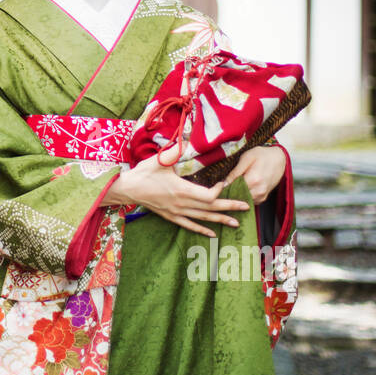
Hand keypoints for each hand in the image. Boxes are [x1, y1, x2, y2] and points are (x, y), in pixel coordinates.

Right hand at [104, 135, 249, 238]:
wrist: (128, 189)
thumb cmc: (143, 173)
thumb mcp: (159, 160)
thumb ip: (174, 152)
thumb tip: (188, 141)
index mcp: (181, 190)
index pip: (206, 195)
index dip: (219, 191)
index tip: (226, 183)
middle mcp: (181, 204)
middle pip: (210, 208)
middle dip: (229, 207)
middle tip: (246, 207)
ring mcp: (176, 212)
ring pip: (202, 218)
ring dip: (220, 220)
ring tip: (236, 223)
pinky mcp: (171, 216)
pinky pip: (189, 225)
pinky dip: (202, 229)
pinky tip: (212, 234)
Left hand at [220, 145, 285, 203]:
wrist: (279, 159)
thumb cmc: (262, 155)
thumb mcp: (246, 158)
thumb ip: (235, 172)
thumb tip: (223, 184)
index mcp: (253, 180)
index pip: (233, 190)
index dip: (223, 188)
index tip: (218, 186)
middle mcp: (258, 191)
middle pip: (237, 198)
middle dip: (229, 193)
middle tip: (223, 187)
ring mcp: (262, 196)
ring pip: (243, 201)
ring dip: (236, 196)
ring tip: (232, 186)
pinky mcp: (263, 198)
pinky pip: (249, 201)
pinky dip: (243, 197)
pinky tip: (241, 189)